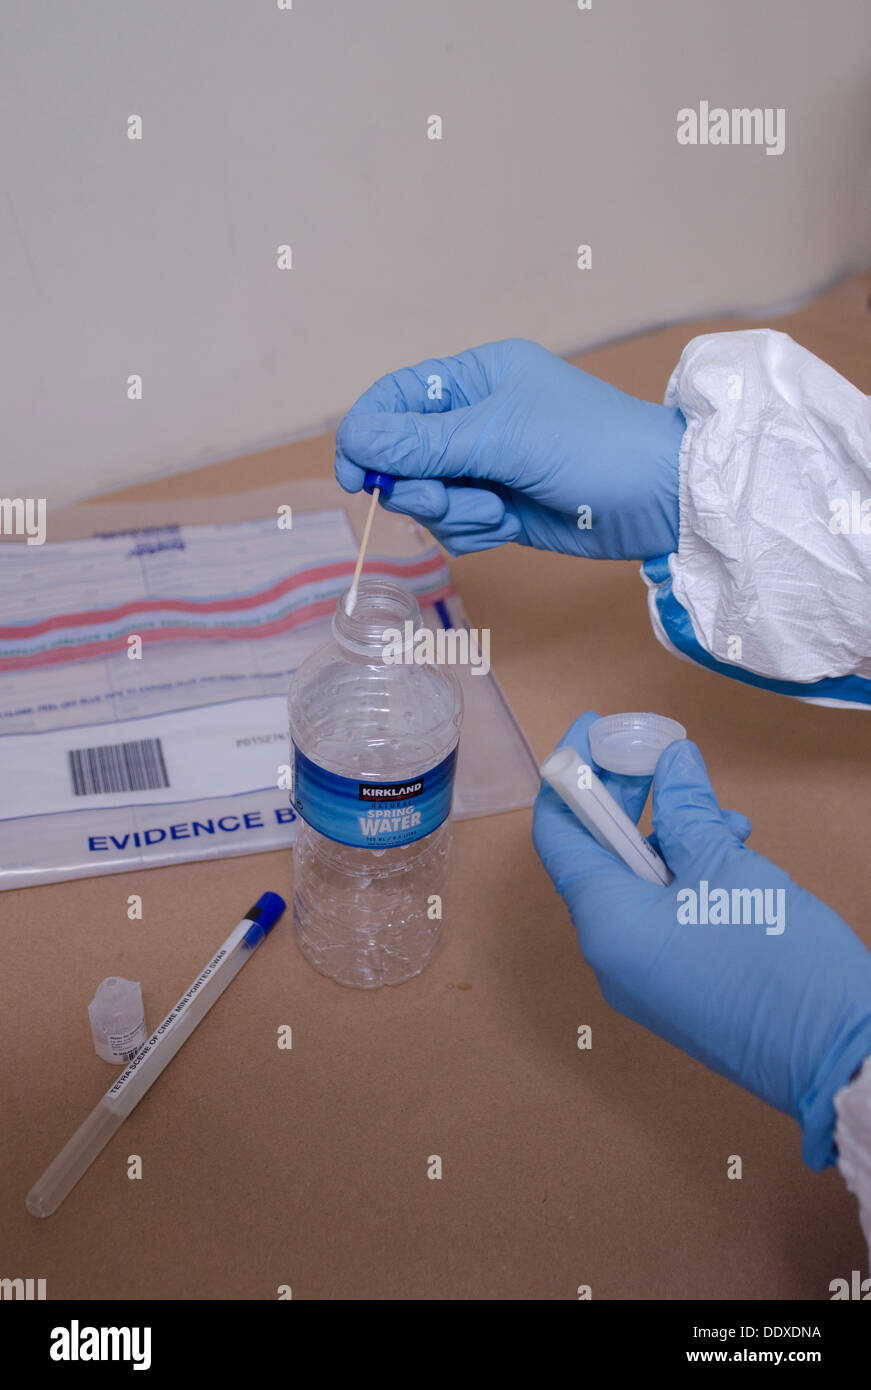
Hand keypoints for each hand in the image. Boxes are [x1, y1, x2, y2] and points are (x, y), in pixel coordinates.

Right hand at [335, 339, 683, 559]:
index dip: (367, 436)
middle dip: (418, 485)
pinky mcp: (498, 507)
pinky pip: (453, 526)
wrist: (659, 500)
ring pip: (425, 497)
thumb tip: (355, 439)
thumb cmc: (593, 447)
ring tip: (494, 511)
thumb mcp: (502, 439)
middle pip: (402, 456)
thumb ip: (425, 443)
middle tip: (446, 499)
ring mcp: (486, 465)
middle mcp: (474, 418)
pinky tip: (508, 525)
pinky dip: (473, 531)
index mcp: (475, 377)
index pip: (394, 398)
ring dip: (452, 513)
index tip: (357, 477)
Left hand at [532, 712, 870, 1168]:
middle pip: (597, 854)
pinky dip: (688, 876)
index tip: (590, 729)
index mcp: (605, 922)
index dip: (570, 775)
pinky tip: (736, 852)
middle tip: (655, 753)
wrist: (836, 1056)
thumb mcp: (727, 867)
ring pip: (636, 883)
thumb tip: (672, 763)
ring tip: (721, 813)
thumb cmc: (775, 960)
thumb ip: (688, 809)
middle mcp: (610, 952)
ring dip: (670, 835)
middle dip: (625, 797)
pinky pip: (662, 914)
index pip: (558, 833)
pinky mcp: (677, 987)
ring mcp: (643, 975)